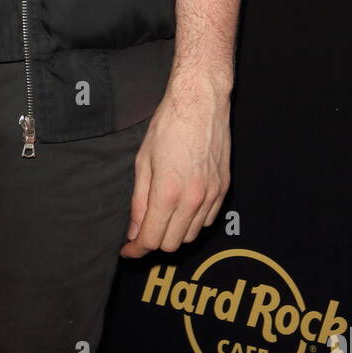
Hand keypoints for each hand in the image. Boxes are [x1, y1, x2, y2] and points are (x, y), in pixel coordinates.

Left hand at [119, 81, 230, 257]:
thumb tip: (134, 230)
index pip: (151, 239)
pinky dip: (193, 221)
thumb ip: (139, 200)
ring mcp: (211, 195)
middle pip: (172, 243)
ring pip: (192, 235)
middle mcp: (193, 199)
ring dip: (174, 233)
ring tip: (161, 217)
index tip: (128, 250)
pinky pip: (208, 220)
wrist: (201, 102)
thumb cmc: (168, 125)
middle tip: (141, 231)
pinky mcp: (223, 189)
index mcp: (168, 193)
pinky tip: (182, 207)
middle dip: (154, 242)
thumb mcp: (143, 161)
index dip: (136, 249)